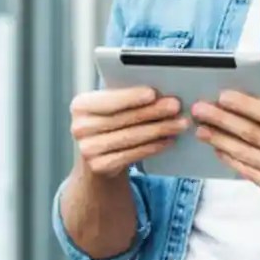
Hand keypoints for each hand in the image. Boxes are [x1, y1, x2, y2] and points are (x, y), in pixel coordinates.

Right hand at [69, 87, 186, 177]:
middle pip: (122, 119)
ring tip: (179, 123)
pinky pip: (132, 155)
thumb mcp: (110, 107)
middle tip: (175, 107)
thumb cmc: (109, 123)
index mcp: (80, 106)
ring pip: (130, 137)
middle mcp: (79, 128)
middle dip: (152, 112)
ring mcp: (88, 149)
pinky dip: (153, 147)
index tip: (153, 93)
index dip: (131, 97)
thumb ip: (125, 98)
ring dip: (158, 130)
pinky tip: (168, 140)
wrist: (96, 155)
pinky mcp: (100, 167)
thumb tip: (158, 93)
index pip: (108, 101)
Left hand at [190, 91, 259, 202]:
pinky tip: (217, 148)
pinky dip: (230, 159)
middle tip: (200, 110)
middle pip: (253, 135)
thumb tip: (245, 99)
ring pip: (247, 155)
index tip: (221, 96)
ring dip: (220, 141)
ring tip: (201, 129)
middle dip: (223, 121)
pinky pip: (249, 172)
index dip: (244, 106)